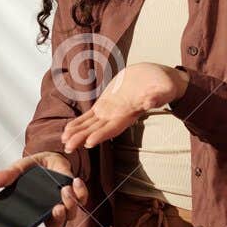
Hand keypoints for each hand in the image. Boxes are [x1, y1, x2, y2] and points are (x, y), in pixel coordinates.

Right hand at [0, 152, 87, 226]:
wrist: (52, 156)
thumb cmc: (36, 168)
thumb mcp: (19, 169)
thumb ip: (5, 176)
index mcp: (36, 209)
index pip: (33, 224)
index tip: (34, 221)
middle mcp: (50, 210)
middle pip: (56, 224)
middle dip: (58, 218)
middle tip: (56, 208)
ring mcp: (65, 203)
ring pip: (71, 214)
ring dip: (70, 203)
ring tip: (64, 189)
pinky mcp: (76, 195)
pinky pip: (82, 199)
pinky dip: (81, 192)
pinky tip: (75, 182)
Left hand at [60, 63, 188, 150]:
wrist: (156, 78)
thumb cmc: (162, 85)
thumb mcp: (163, 88)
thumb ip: (157, 96)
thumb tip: (151, 102)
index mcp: (129, 114)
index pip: (113, 128)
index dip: (101, 135)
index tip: (89, 143)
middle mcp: (117, 116)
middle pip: (97, 130)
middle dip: (82, 139)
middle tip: (67, 147)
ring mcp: (110, 111)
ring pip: (90, 125)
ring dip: (77, 133)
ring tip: (64, 141)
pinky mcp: (104, 104)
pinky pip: (89, 116)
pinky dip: (79, 122)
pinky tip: (67, 129)